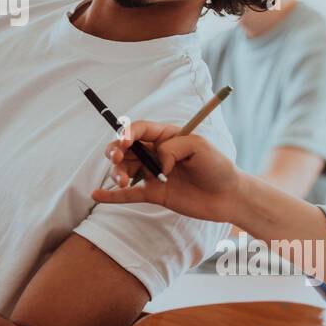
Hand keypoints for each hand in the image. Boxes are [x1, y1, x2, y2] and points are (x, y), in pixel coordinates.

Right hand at [91, 120, 240, 224]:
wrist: (229, 196)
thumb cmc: (217, 166)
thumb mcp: (199, 147)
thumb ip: (172, 149)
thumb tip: (156, 164)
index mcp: (166, 136)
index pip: (140, 129)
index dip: (127, 132)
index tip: (124, 142)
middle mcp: (156, 153)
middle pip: (126, 148)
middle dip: (115, 150)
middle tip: (117, 157)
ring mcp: (153, 174)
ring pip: (124, 169)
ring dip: (116, 172)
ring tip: (120, 180)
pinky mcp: (154, 193)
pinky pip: (128, 194)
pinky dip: (112, 195)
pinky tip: (97, 194)